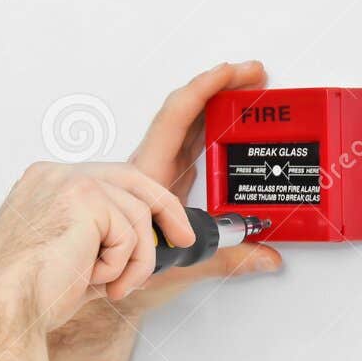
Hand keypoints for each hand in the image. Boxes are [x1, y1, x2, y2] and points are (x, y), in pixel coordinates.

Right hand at [0, 161, 194, 330]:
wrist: (5, 309)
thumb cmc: (25, 293)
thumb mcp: (71, 259)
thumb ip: (102, 244)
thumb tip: (141, 250)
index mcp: (45, 185)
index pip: (109, 179)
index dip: (142, 202)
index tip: (165, 225)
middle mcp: (54, 175)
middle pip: (131, 178)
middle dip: (166, 209)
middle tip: (181, 238)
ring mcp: (69, 182)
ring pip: (136, 215)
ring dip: (134, 260)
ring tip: (110, 286)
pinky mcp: (85, 200)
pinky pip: (130, 234)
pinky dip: (120, 266)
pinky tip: (92, 280)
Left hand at [124, 60, 281, 308]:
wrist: (94, 288)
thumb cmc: (115, 271)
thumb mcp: (174, 265)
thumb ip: (224, 258)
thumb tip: (267, 255)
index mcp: (149, 174)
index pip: (177, 117)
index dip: (205, 89)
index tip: (234, 72)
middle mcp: (154, 167)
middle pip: (187, 112)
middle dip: (222, 88)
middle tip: (256, 75)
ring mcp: (161, 174)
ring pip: (191, 128)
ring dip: (220, 107)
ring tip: (254, 94)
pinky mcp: (168, 185)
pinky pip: (194, 148)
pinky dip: (217, 133)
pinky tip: (240, 128)